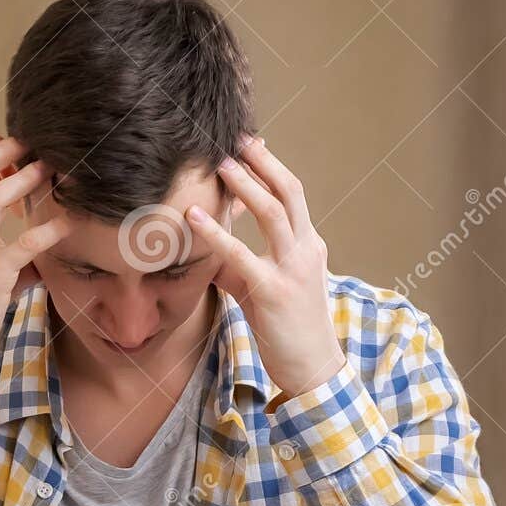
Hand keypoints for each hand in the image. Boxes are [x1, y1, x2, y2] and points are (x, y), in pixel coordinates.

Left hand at [185, 134, 346, 397]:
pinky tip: (193, 217)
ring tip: (220, 163)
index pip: (291, 195)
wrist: (312, 369)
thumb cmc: (287, 329)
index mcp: (308, 245)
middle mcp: (305, 250)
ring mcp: (292, 269)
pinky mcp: (272, 291)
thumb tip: (209, 249)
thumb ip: (242, 264)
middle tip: (236, 137)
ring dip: (245, 183)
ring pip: (273, 213)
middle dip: (263, 161)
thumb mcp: (267, 287)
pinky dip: (216, 233)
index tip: (249, 144)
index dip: (270, 166)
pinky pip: (240, 255)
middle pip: (288, 191)